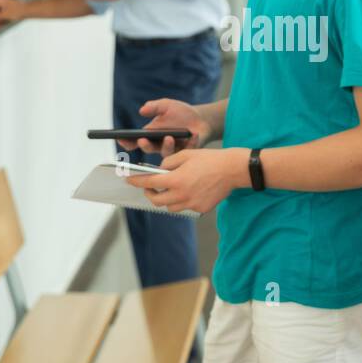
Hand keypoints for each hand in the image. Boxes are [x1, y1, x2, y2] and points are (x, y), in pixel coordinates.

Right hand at [119, 98, 211, 155]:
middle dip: (145, 145)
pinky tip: (193, 134)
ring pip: (167, 153)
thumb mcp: (167, 105)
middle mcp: (160, 145)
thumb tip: (142, 110)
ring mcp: (173, 150)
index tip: (121, 138)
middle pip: (149, 149)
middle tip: (142, 140)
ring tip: (169, 137)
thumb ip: (154, 106)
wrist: (200, 118)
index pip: (135, 142)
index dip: (127, 142)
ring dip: (167, 146)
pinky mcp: (187, 152)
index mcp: (151, 135)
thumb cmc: (181, 113)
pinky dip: (190, 142)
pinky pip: (187, 150)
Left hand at [125, 147, 246, 213]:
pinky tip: (190, 190)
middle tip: (149, 186)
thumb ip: (169, 162)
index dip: (137, 181)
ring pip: (170, 206)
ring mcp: (191, 204)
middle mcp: (181, 195)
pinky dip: (183, 200)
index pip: (149, 182)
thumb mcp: (186, 154)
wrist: (232, 170)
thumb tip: (160, 169)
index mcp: (176, 180)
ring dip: (166, 198)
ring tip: (170, 188)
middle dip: (149, 193)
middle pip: (156, 200)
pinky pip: (186, 207)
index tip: (129, 180)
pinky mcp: (201, 208)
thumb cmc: (210, 159)